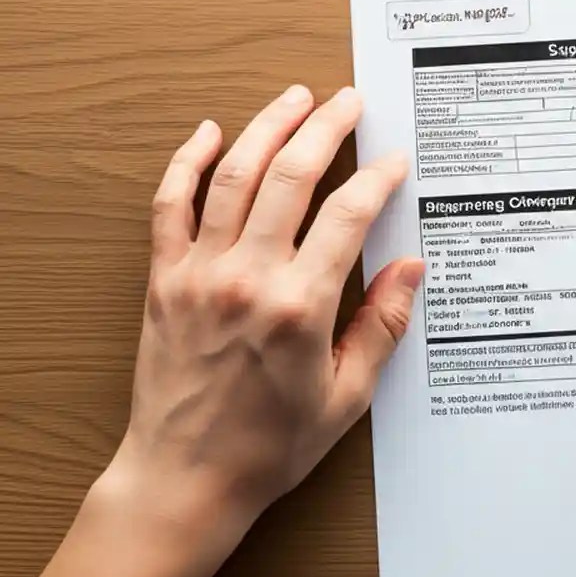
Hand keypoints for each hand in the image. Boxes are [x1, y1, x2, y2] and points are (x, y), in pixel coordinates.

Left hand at [16, 85, 421, 576]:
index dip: (377, 178)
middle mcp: (248, 278)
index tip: (394, 161)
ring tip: (293, 98)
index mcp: (300, 307)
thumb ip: (381, 325)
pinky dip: (186, 162)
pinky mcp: (164, 281)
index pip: (348, 216)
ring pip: (233, 176)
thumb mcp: (347, 396)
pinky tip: (207, 134)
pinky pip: (169, 205)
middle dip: (326, 129)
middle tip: (349, 102)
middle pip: (291, 176)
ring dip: (266, 128)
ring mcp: (200, 274)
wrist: (186, 478)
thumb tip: (410, 268)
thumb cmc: (268, 446)